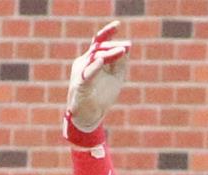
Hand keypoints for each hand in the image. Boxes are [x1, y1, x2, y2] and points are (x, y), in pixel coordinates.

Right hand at [67, 22, 128, 137]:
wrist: (89, 116)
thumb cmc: (102, 95)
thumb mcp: (116, 77)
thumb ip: (121, 62)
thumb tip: (127, 46)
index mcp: (92, 59)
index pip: (99, 42)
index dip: (107, 33)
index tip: (117, 25)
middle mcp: (84, 63)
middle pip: (98, 49)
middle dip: (113, 47)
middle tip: (126, 47)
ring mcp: (81, 73)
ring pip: (94, 59)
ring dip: (108, 55)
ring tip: (122, 51)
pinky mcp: (80, 85)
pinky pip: (87, 74)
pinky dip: (94, 67)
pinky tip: (101, 61)